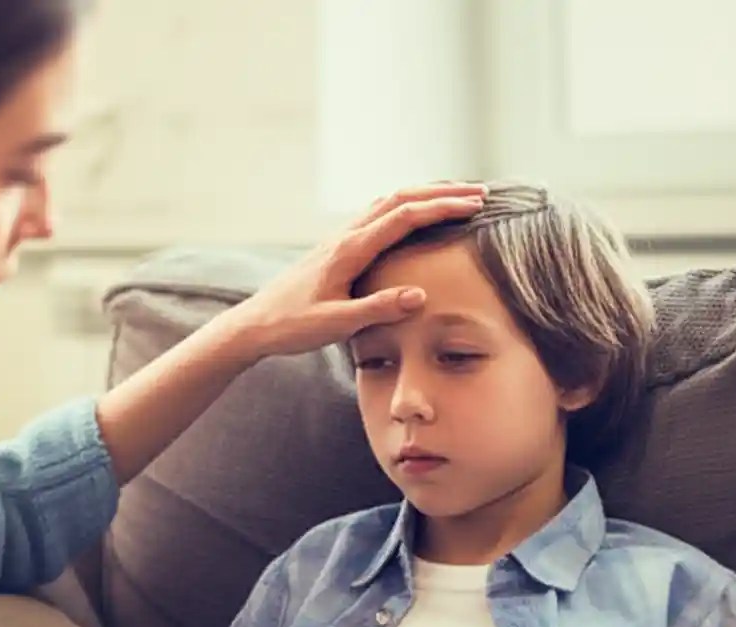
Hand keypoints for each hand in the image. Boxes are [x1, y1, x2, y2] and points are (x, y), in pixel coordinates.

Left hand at [220, 183, 487, 360]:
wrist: (255, 325)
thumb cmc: (292, 326)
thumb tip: (420, 296)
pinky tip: (414, 215)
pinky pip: (376, 215)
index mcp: (348, 250)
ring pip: (387, 203)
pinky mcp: (336, 248)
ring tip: (456, 196)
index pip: (403, 217)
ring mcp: (339, 239)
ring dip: (423, 195)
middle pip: (399, 199)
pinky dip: (404, 207)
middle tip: (480, 192)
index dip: (441, 207)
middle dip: (441, 192)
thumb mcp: (336, 324)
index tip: (475, 205)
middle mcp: (345, 236)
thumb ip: (378, 308)